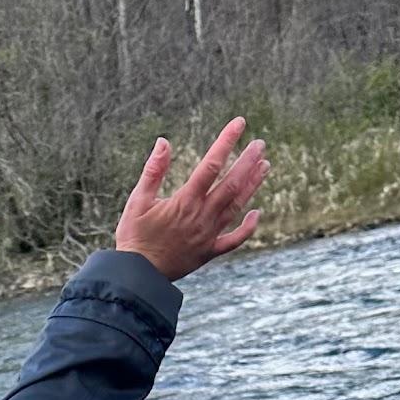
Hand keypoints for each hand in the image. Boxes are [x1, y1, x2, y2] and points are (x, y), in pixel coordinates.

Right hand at [115, 118, 269, 281]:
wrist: (137, 276)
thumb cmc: (134, 237)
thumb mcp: (137, 200)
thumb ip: (153, 170)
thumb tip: (164, 141)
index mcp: (185, 201)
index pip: (211, 165)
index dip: (226, 141)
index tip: (239, 123)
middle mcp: (201, 216)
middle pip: (232, 184)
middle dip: (248, 161)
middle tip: (260, 144)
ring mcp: (208, 235)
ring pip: (237, 206)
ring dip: (253, 185)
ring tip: (265, 165)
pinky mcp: (208, 252)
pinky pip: (233, 240)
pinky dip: (247, 228)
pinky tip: (256, 213)